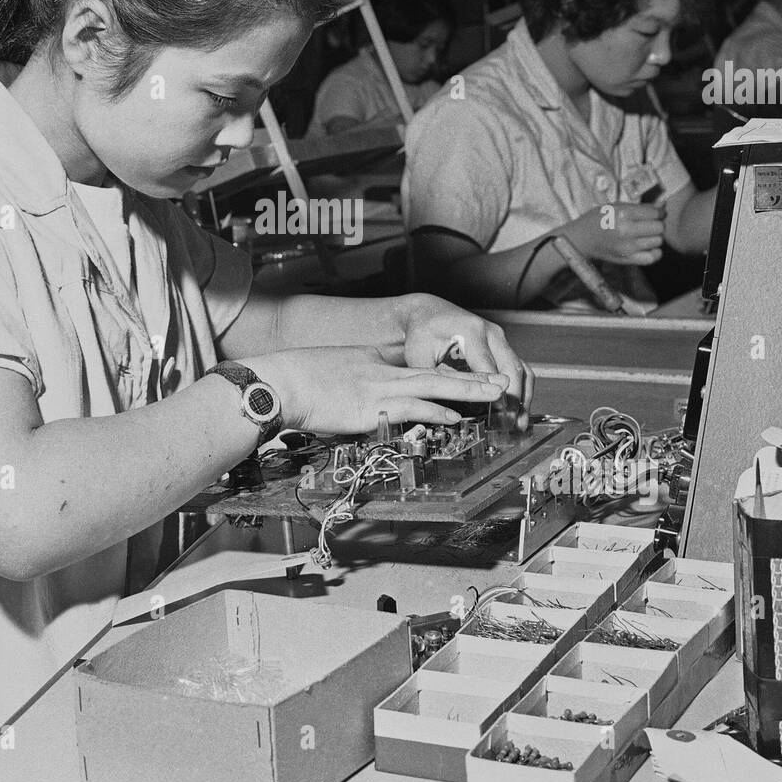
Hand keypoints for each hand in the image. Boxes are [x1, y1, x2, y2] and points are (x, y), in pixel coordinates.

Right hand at [242, 345, 511, 435]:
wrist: (280, 382)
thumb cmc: (297, 380)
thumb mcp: (332, 370)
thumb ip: (352, 378)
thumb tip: (361, 394)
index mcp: (372, 364)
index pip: (419, 368)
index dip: (448, 373)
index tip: (473, 377)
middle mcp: (382, 373)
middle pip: (436, 373)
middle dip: (472, 378)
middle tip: (502, 380)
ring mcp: (378, 390)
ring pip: (433, 386)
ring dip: (467, 390)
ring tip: (495, 393)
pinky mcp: (370, 409)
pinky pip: (411, 409)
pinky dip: (436, 412)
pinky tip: (455, 417)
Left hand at [379, 294, 535, 431]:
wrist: (428, 313)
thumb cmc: (422, 332)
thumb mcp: (420, 355)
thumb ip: (435, 379)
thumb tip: (448, 408)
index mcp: (470, 332)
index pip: (489, 367)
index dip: (496, 392)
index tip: (500, 414)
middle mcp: (490, 333)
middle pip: (512, 368)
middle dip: (514, 399)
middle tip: (510, 425)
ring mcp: (499, 339)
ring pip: (522, 369)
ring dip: (523, 397)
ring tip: (519, 424)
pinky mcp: (501, 346)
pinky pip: (520, 368)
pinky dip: (522, 390)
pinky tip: (518, 411)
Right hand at [564, 202, 665, 266]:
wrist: (581, 239)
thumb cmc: (597, 219)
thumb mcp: (616, 206)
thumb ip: (639, 207)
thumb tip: (663, 206)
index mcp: (622, 214)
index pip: (654, 213)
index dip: (659, 212)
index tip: (657, 213)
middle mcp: (626, 230)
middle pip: (659, 227)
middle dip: (657, 224)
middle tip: (650, 224)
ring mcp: (627, 247)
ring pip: (658, 241)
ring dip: (655, 237)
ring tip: (645, 235)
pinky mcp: (627, 259)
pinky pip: (652, 257)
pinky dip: (654, 252)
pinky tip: (648, 247)